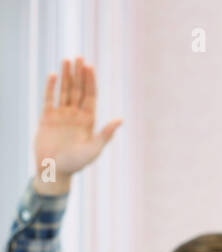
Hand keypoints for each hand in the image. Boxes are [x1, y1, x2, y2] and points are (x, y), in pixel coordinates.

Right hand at [32, 58, 121, 195]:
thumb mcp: (94, 149)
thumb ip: (105, 133)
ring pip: (64, 91)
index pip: (90, 96)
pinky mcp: (47, 118)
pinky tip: (54, 75)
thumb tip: (120, 119)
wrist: (55, 170)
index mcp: (88, 121)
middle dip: (79, 74)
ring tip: (67, 60)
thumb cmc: (77, 163)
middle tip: (80, 57)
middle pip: (78, 90)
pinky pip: (49, 99)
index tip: (90, 67)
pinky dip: (51, 87)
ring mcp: (61, 115)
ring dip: (66, 76)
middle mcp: (75, 115)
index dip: (90, 81)